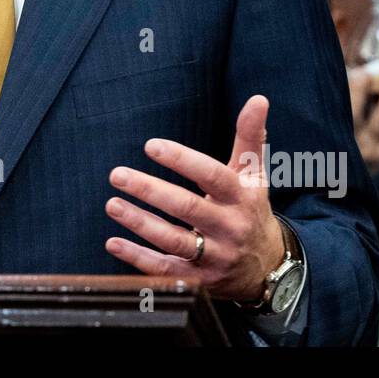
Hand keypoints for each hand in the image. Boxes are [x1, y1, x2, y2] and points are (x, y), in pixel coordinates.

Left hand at [104, 94, 284, 301]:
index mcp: (241, 197)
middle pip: (188, 209)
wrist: (266, 266)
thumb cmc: (250, 208)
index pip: (212, 175)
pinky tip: (113, 242)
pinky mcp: (200, 279)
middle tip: (117, 175)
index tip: (151, 145)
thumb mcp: (253, 175)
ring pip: (174, 241)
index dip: (182, 160)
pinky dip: (138, 258)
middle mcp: (229, 227)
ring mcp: (215, 256)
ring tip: (112, 204)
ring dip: (140, 223)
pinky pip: (166, 270)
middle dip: (151, 192)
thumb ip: (250, 137)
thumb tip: (258, 99)